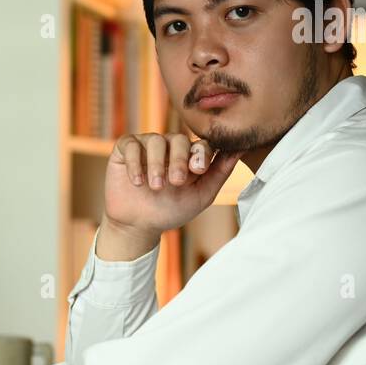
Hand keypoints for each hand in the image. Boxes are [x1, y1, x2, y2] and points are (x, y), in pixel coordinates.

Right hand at [102, 133, 240, 258]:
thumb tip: (240, 149)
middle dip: (178, 160)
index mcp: (189, 155)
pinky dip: (135, 163)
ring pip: (154, 140)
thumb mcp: (200, 195)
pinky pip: (131, 145)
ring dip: (156, 164)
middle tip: (176, 182)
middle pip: (178, 139)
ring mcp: (146, 146)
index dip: (200, 153)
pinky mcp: (125, 149)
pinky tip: (137, 182)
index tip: (198, 170)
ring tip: (155, 187)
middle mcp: (168, 146)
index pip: (199, 143)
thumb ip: (219, 173)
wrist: (138, 225)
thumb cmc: (171, 210)